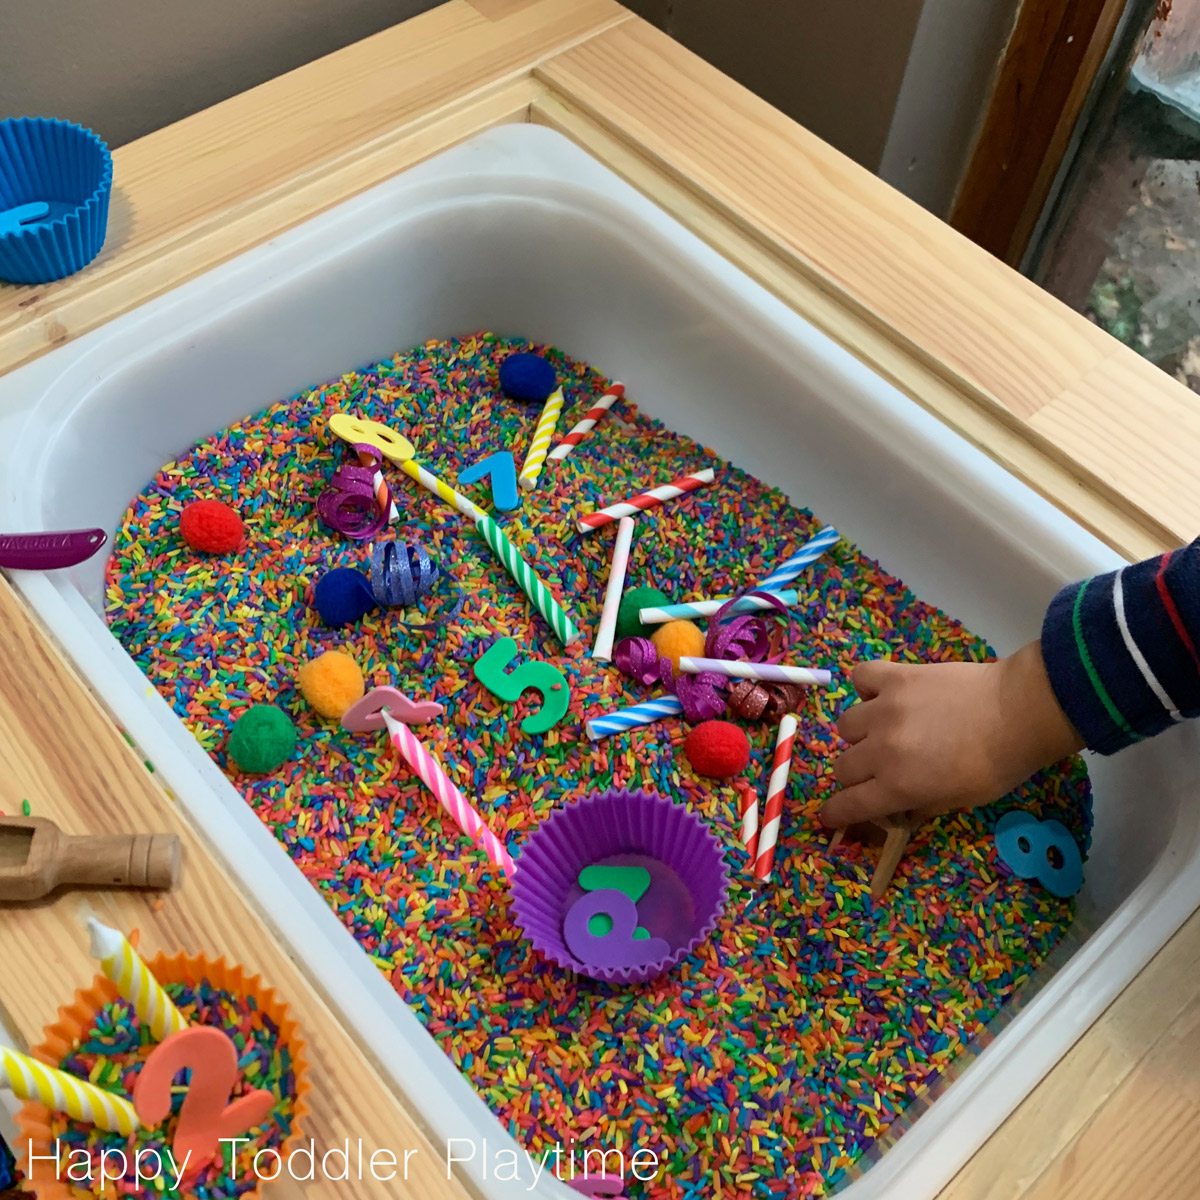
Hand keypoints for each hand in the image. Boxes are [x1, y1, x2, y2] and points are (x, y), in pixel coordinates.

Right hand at [821, 640, 1083, 827]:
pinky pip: (860, 678)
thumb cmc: (997, 764)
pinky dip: (866, 688)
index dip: (835, 813)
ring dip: (860, 734)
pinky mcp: (894, 677)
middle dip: (855, 776)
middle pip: (843, 767)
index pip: (847, 805)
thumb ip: (920, 805)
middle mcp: (881, 749)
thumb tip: (897, 810)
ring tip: (883, 730)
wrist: (1020, 711)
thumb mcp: (960, 800)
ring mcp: (884, 709)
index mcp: (898, 786)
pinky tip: (883, 695)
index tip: (832, 815)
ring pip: (846, 726)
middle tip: (875, 771)